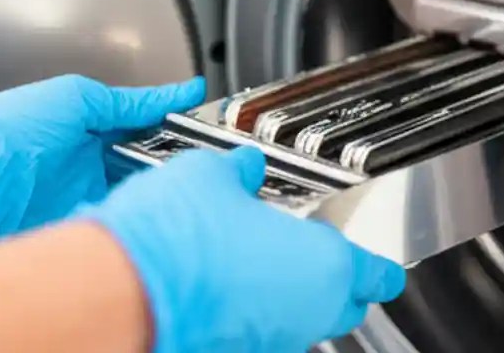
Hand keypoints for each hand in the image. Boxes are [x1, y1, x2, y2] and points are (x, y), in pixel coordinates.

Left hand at [0, 74, 204, 265]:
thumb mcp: (72, 100)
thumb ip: (127, 102)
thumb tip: (176, 92)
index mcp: (87, 133)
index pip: (146, 138)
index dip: (179, 141)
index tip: (212, 145)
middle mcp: (84, 172)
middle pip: (144, 179)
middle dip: (173, 181)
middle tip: (203, 182)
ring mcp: (74, 208)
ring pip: (130, 210)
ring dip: (152, 209)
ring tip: (179, 207)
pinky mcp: (60, 240)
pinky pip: (105, 239)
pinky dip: (124, 237)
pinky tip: (140, 232)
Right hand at [79, 147, 406, 352]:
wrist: (119, 292)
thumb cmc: (175, 237)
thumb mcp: (212, 175)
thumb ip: (240, 173)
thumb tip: (243, 168)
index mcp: (323, 266)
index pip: (377, 275)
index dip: (381, 267)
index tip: (384, 267)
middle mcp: (304, 314)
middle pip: (342, 308)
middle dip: (337, 285)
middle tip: (316, 258)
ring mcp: (267, 343)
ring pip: (296, 324)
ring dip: (286, 298)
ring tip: (254, 263)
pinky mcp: (228, 352)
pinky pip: (255, 333)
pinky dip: (249, 314)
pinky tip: (221, 288)